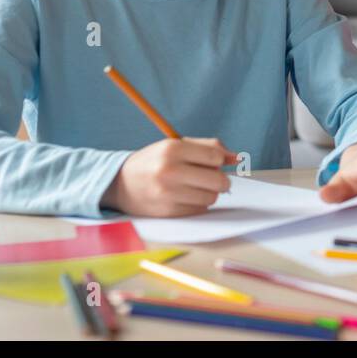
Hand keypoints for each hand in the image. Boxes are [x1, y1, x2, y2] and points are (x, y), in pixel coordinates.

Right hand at [102, 137, 237, 216]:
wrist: (119, 183)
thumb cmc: (154, 161)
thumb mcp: (176, 145)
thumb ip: (208, 147)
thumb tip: (237, 158)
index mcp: (172, 149)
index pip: (215, 157)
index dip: (220, 160)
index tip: (214, 162)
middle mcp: (169, 171)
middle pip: (218, 180)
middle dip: (220, 179)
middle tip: (211, 177)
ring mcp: (168, 194)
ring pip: (211, 197)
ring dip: (209, 192)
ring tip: (194, 186)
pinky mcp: (168, 212)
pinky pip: (199, 209)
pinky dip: (197, 204)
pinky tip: (184, 197)